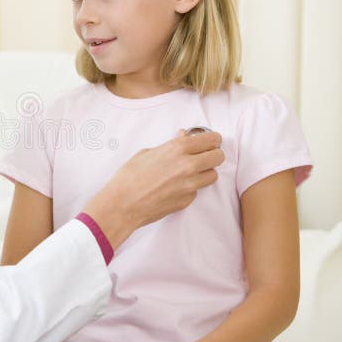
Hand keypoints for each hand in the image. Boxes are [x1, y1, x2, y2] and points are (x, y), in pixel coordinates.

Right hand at [85, 130, 223, 248]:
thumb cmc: (129, 177)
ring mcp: (190, 185)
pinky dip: (191, 187)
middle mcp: (187, 166)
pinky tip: (175, 187)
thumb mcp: (146, 153)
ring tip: (190, 172)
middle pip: (218, 157)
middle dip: (213, 154)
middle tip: (204, 155)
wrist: (122, 204)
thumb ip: (170, 145)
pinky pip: (197, 190)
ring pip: (213, 175)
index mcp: (177, 149)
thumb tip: (184, 137)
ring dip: (205, 172)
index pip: (210, 139)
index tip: (212, 140)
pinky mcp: (187, 200)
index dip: (213, 139)